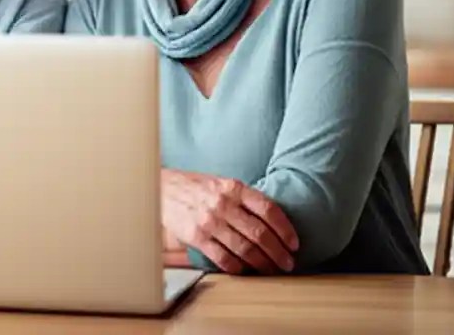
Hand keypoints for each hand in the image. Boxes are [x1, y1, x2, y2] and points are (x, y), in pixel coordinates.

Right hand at [161, 169, 298, 274]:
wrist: (160, 188)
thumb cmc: (194, 187)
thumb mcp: (221, 183)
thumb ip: (243, 198)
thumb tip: (271, 221)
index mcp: (233, 187)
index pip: (268, 210)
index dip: (285, 229)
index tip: (294, 243)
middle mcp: (223, 204)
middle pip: (260, 233)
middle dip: (278, 252)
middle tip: (288, 263)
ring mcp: (209, 221)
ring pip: (244, 248)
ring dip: (262, 263)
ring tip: (271, 270)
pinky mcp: (196, 237)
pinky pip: (223, 257)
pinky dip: (237, 267)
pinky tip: (245, 270)